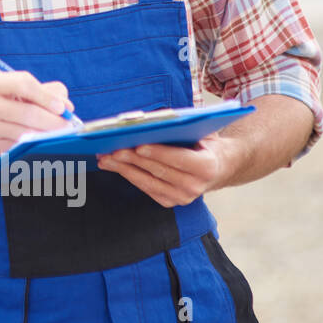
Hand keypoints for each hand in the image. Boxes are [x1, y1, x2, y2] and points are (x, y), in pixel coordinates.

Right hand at [0, 72, 73, 167]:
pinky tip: (43, 149)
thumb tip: (66, 107)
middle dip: (54, 122)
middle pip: (28, 113)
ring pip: (26, 135)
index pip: (23, 83)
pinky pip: (17, 151)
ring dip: (47, 138)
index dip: (46, 96)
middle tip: (69, 128)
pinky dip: (34, 150)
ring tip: (61, 138)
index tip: (63, 108)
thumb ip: (40, 91)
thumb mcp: (7, 92)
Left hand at [96, 133, 233, 206]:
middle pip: (159, 171)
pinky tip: (112, 165)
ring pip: (148, 181)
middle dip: (134, 160)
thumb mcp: (202, 131)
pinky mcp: (170, 202)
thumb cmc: (204, 143)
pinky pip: (145, 188)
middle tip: (113, 149)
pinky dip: (127, 175)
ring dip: (124, 169)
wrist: (218, 168)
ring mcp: (183, 197)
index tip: (139, 145)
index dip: (159, 153)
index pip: (180, 160)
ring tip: (105, 157)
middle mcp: (196, 186)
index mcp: (207, 167)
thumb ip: (184, 126)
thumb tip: (153, 120)